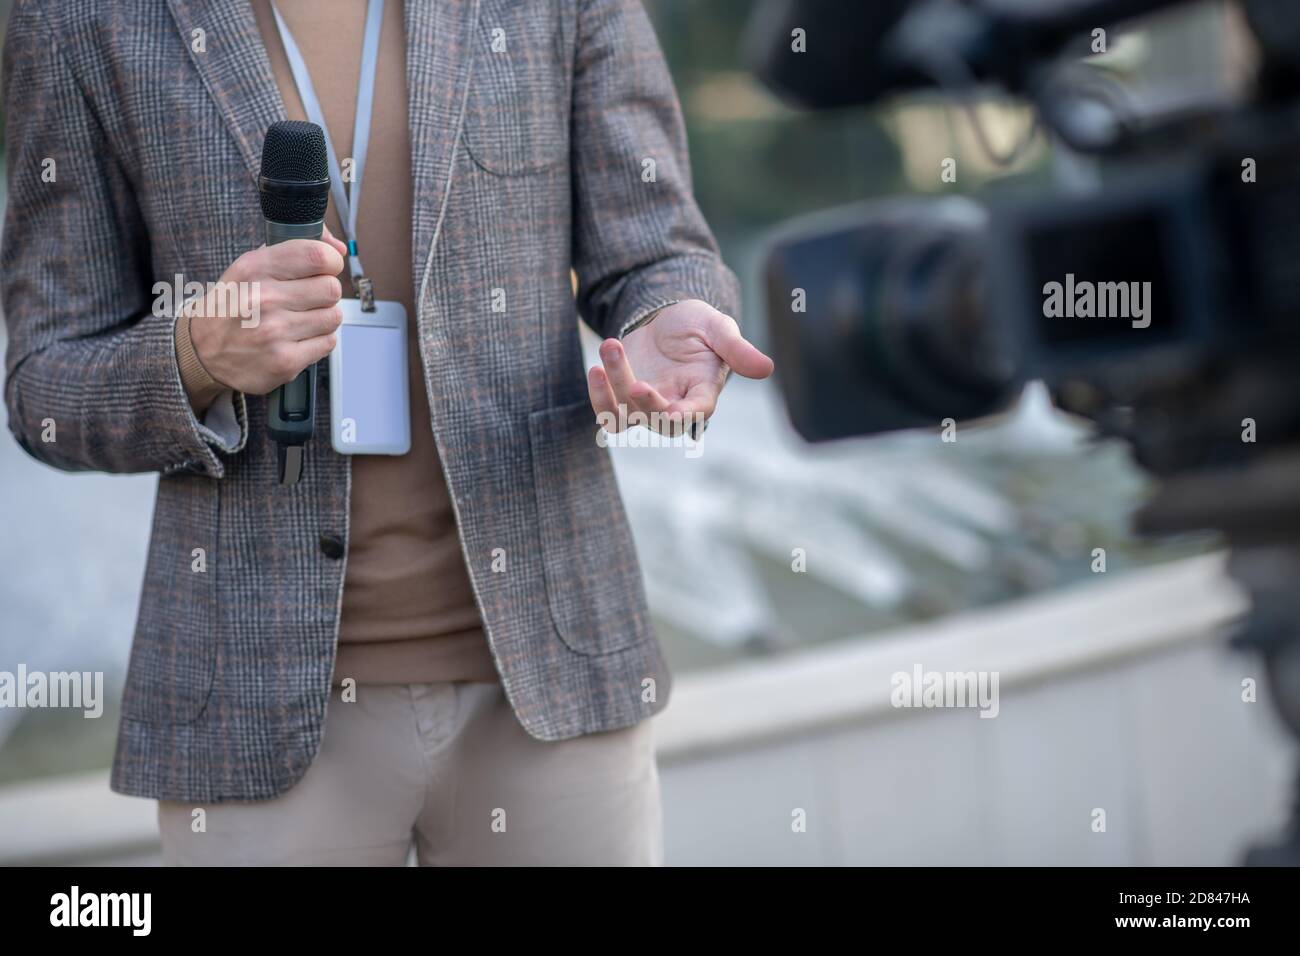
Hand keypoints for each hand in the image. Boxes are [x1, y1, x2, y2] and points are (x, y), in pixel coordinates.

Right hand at [188, 227, 348, 394]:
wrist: (202, 351)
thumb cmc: (232, 305)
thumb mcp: (250, 267)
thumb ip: (294, 250)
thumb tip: (338, 249)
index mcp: (255, 268)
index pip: (316, 255)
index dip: (331, 261)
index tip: (327, 267)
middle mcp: (263, 298)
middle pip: (331, 288)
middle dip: (326, 292)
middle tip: (309, 298)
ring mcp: (274, 332)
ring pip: (333, 316)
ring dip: (323, 318)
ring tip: (301, 319)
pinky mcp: (285, 361)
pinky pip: (328, 343)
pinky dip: (319, 341)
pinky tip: (298, 338)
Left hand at [587, 299, 773, 434]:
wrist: (667, 322)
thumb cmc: (698, 325)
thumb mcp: (718, 328)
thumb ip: (737, 349)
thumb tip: (767, 368)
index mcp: (703, 394)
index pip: (696, 413)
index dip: (681, 414)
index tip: (664, 404)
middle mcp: (675, 407)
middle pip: (658, 421)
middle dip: (642, 401)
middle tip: (632, 374)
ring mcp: (647, 407)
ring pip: (627, 415)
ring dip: (613, 387)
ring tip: (611, 346)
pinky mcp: (624, 400)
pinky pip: (608, 413)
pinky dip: (599, 396)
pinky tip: (596, 368)